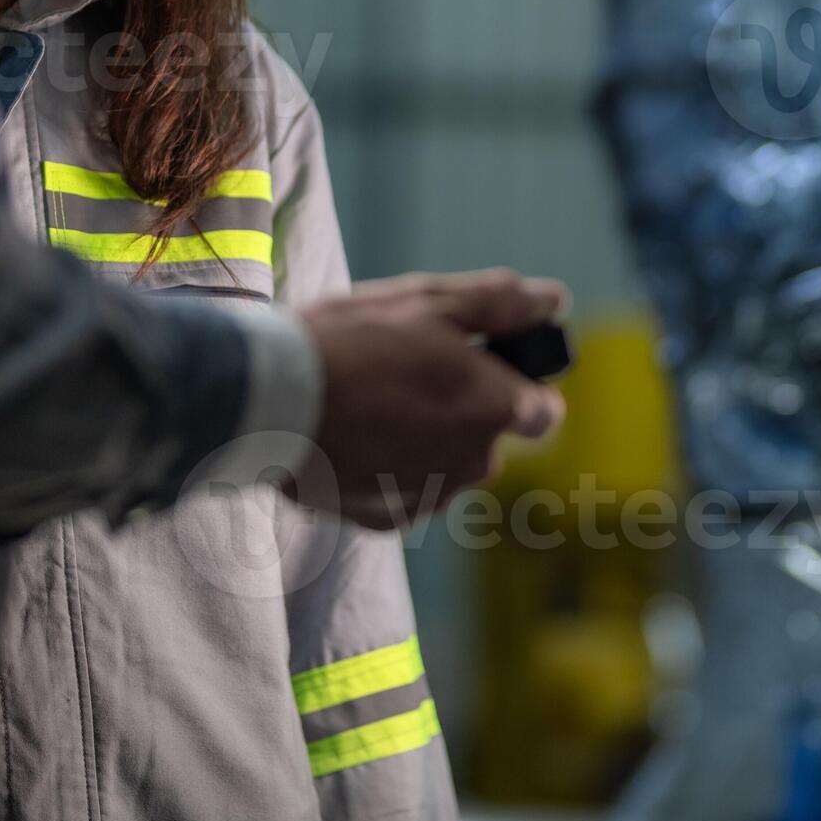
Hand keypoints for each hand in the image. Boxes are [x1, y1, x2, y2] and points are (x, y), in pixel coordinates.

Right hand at [296, 269, 569, 528]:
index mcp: (495, 409)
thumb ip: (500, 302)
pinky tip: (349, 436)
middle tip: (404, 372)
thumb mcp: (426, 301)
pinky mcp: (385, 519)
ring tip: (368, 402)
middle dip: (461, 410)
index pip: (543, 411)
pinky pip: (403, 491)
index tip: (478, 365)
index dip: (516, 384)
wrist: (267, 402)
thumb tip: (553, 300)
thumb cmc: (349, 342)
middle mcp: (475, 464)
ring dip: (423, 440)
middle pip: (487, 438)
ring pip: (445, 466)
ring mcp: (430, 497)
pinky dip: (386, 467)